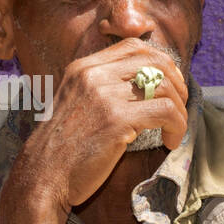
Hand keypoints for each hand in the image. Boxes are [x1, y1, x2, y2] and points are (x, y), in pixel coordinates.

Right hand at [5, 38, 188, 220]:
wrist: (43, 177)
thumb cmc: (62, 149)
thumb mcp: (76, 104)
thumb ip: (102, 88)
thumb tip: (145, 84)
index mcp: (83, 67)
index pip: (133, 46)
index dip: (160, 61)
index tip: (169, 84)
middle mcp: (93, 75)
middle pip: (154, 61)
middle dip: (177, 83)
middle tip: (180, 107)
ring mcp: (105, 95)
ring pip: (165, 87)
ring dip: (180, 110)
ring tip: (175, 130)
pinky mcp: (117, 120)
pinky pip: (166, 112)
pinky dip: (178, 126)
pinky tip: (170, 142)